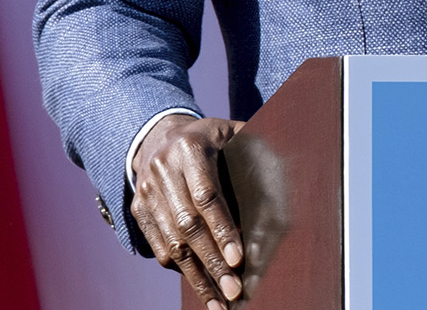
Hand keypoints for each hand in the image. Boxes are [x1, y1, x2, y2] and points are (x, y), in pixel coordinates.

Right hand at [131, 115, 244, 308]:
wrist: (159, 136)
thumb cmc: (212, 139)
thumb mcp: (233, 134)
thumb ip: (256, 151)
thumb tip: (288, 176)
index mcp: (190, 148)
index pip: (207, 196)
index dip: (223, 229)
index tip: (238, 259)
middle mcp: (163, 170)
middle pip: (187, 226)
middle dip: (212, 262)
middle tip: (233, 291)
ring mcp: (146, 192)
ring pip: (171, 243)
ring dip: (196, 277)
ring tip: (218, 303)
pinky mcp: (138, 210)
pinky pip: (159, 248)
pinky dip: (181, 270)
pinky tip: (201, 286)